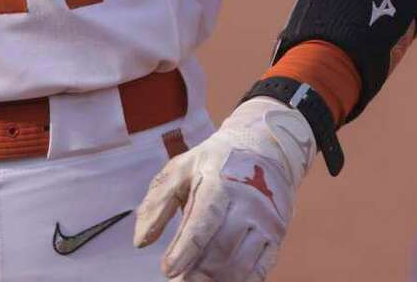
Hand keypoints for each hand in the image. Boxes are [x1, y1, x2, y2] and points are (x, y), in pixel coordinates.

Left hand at [133, 97, 314, 281]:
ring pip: (241, 263)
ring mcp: (265, 221)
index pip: (203, 222)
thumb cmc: (214, 162)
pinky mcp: (276, 236)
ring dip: (216, 280)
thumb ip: (158, 202)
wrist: (266, 147)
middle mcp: (247, 203)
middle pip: (221, 249)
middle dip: (197, 272)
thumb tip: (140, 241)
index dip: (184, 249)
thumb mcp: (181, 168)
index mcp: (219, 182)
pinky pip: (260, 269)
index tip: (167, 270)